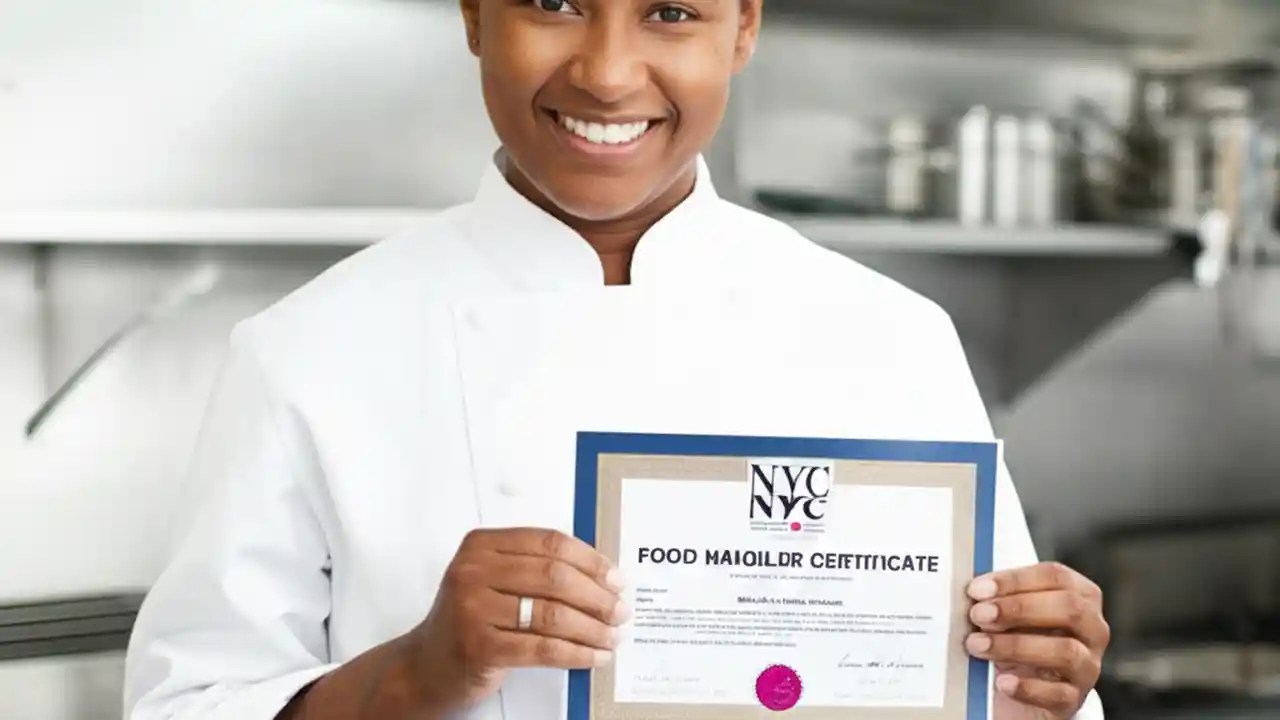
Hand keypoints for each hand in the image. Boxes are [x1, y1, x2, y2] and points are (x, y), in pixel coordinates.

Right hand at [404, 528, 626, 712]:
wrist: (426, 665)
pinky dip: (576, 653)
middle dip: (597, 596)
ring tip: (612, 636)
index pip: (549, 543)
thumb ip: (534, 569)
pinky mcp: (480, 647)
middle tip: (620, 610)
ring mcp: (473, 609)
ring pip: (553, 614)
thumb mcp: (493, 581)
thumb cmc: (471, 620)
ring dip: (592, 628)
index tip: (615, 578)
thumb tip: (601, 576)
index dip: (590, 560)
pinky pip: (543, 648)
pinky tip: (594, 656)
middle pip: (555, 576)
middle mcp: (473, 571)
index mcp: (481, 545)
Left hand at [964, 562, 1109, 718]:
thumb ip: (999, 598)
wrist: (1024, 686)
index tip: (978, 589)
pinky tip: (1002, 682)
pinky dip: (1028, 688)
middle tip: (978, 614)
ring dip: (1015, 646)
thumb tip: (974, 594)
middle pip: (1068, 609)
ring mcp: (1088, 665)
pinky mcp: (1074, 698)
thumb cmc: (1018, 636)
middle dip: (1018, 609)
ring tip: (978, 645)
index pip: (1055, 577)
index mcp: (1080, 595)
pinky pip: (1058, 694)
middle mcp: (1092, 629)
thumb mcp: (1012, 613)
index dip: (1015, 580)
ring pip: (1065, 651)